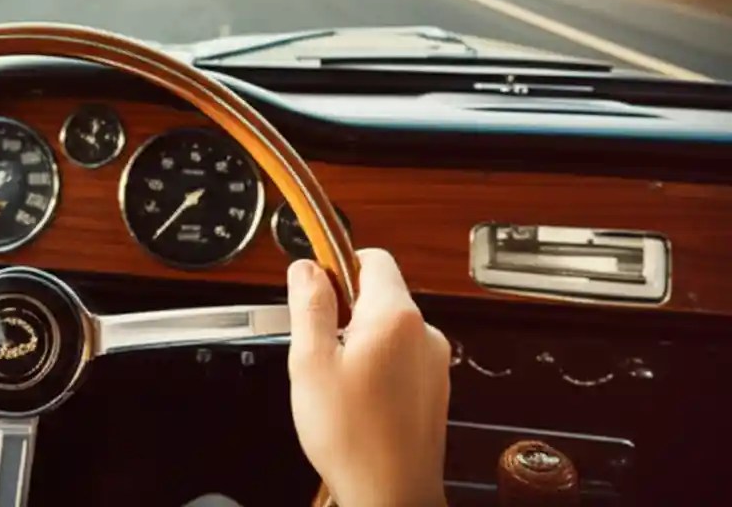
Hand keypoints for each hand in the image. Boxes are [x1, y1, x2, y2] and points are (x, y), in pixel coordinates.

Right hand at [286, 249, 450, 506]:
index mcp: (395, 317)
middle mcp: (424, 333)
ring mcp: (433, 362)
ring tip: (336, 381)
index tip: (314, 281)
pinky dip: (377, 366)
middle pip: (379, 294)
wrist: (392, 496)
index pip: (372, 258)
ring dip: (360, 341)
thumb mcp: (310, 363)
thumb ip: (309, 307)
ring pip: (388, 329)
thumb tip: (306, 268)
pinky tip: (356, 399)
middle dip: (344, 310)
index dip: (337, 264)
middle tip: (316, 346)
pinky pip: (401, 357)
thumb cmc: (354, 439)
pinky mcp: (433, 388)